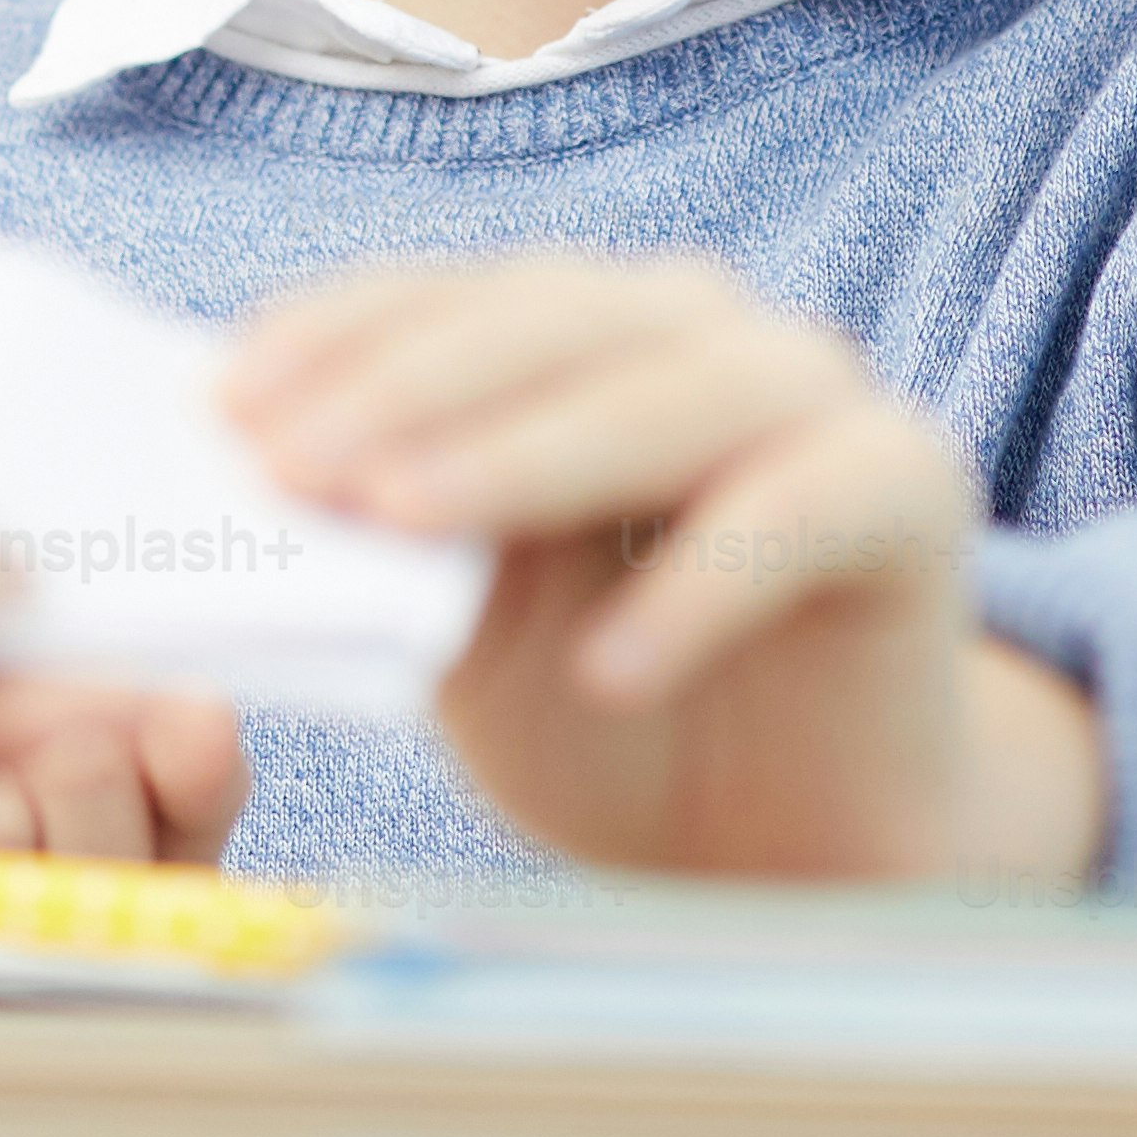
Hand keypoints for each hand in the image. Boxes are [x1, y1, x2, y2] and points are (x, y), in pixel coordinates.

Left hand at [0, 421, 243, 864]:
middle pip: (26, 768)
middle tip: (183, 742)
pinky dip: (16, 890)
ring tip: (69, 783)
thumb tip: (25, 582)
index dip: (103, 690)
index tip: (189, 708)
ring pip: (11, 854)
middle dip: (119, 761)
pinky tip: (11, 836)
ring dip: (81, 818)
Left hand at [227, 251, 1060, 884]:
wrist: (798, 840)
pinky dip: (699, 585)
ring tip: (404, 524)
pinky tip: (612, 667)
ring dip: (527, 455)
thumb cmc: (612, 704)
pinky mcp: (912, 489)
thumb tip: (233, 477)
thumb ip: (386, 537)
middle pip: (552, 321)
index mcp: (589, 332)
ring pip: (669, 395)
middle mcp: (704, 332)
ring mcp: (819, 396)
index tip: (224, 398)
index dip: (341, 332)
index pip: (455, 296)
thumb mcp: (469, 622)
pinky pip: (801, 513)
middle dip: (407, 387)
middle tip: (293, 464)